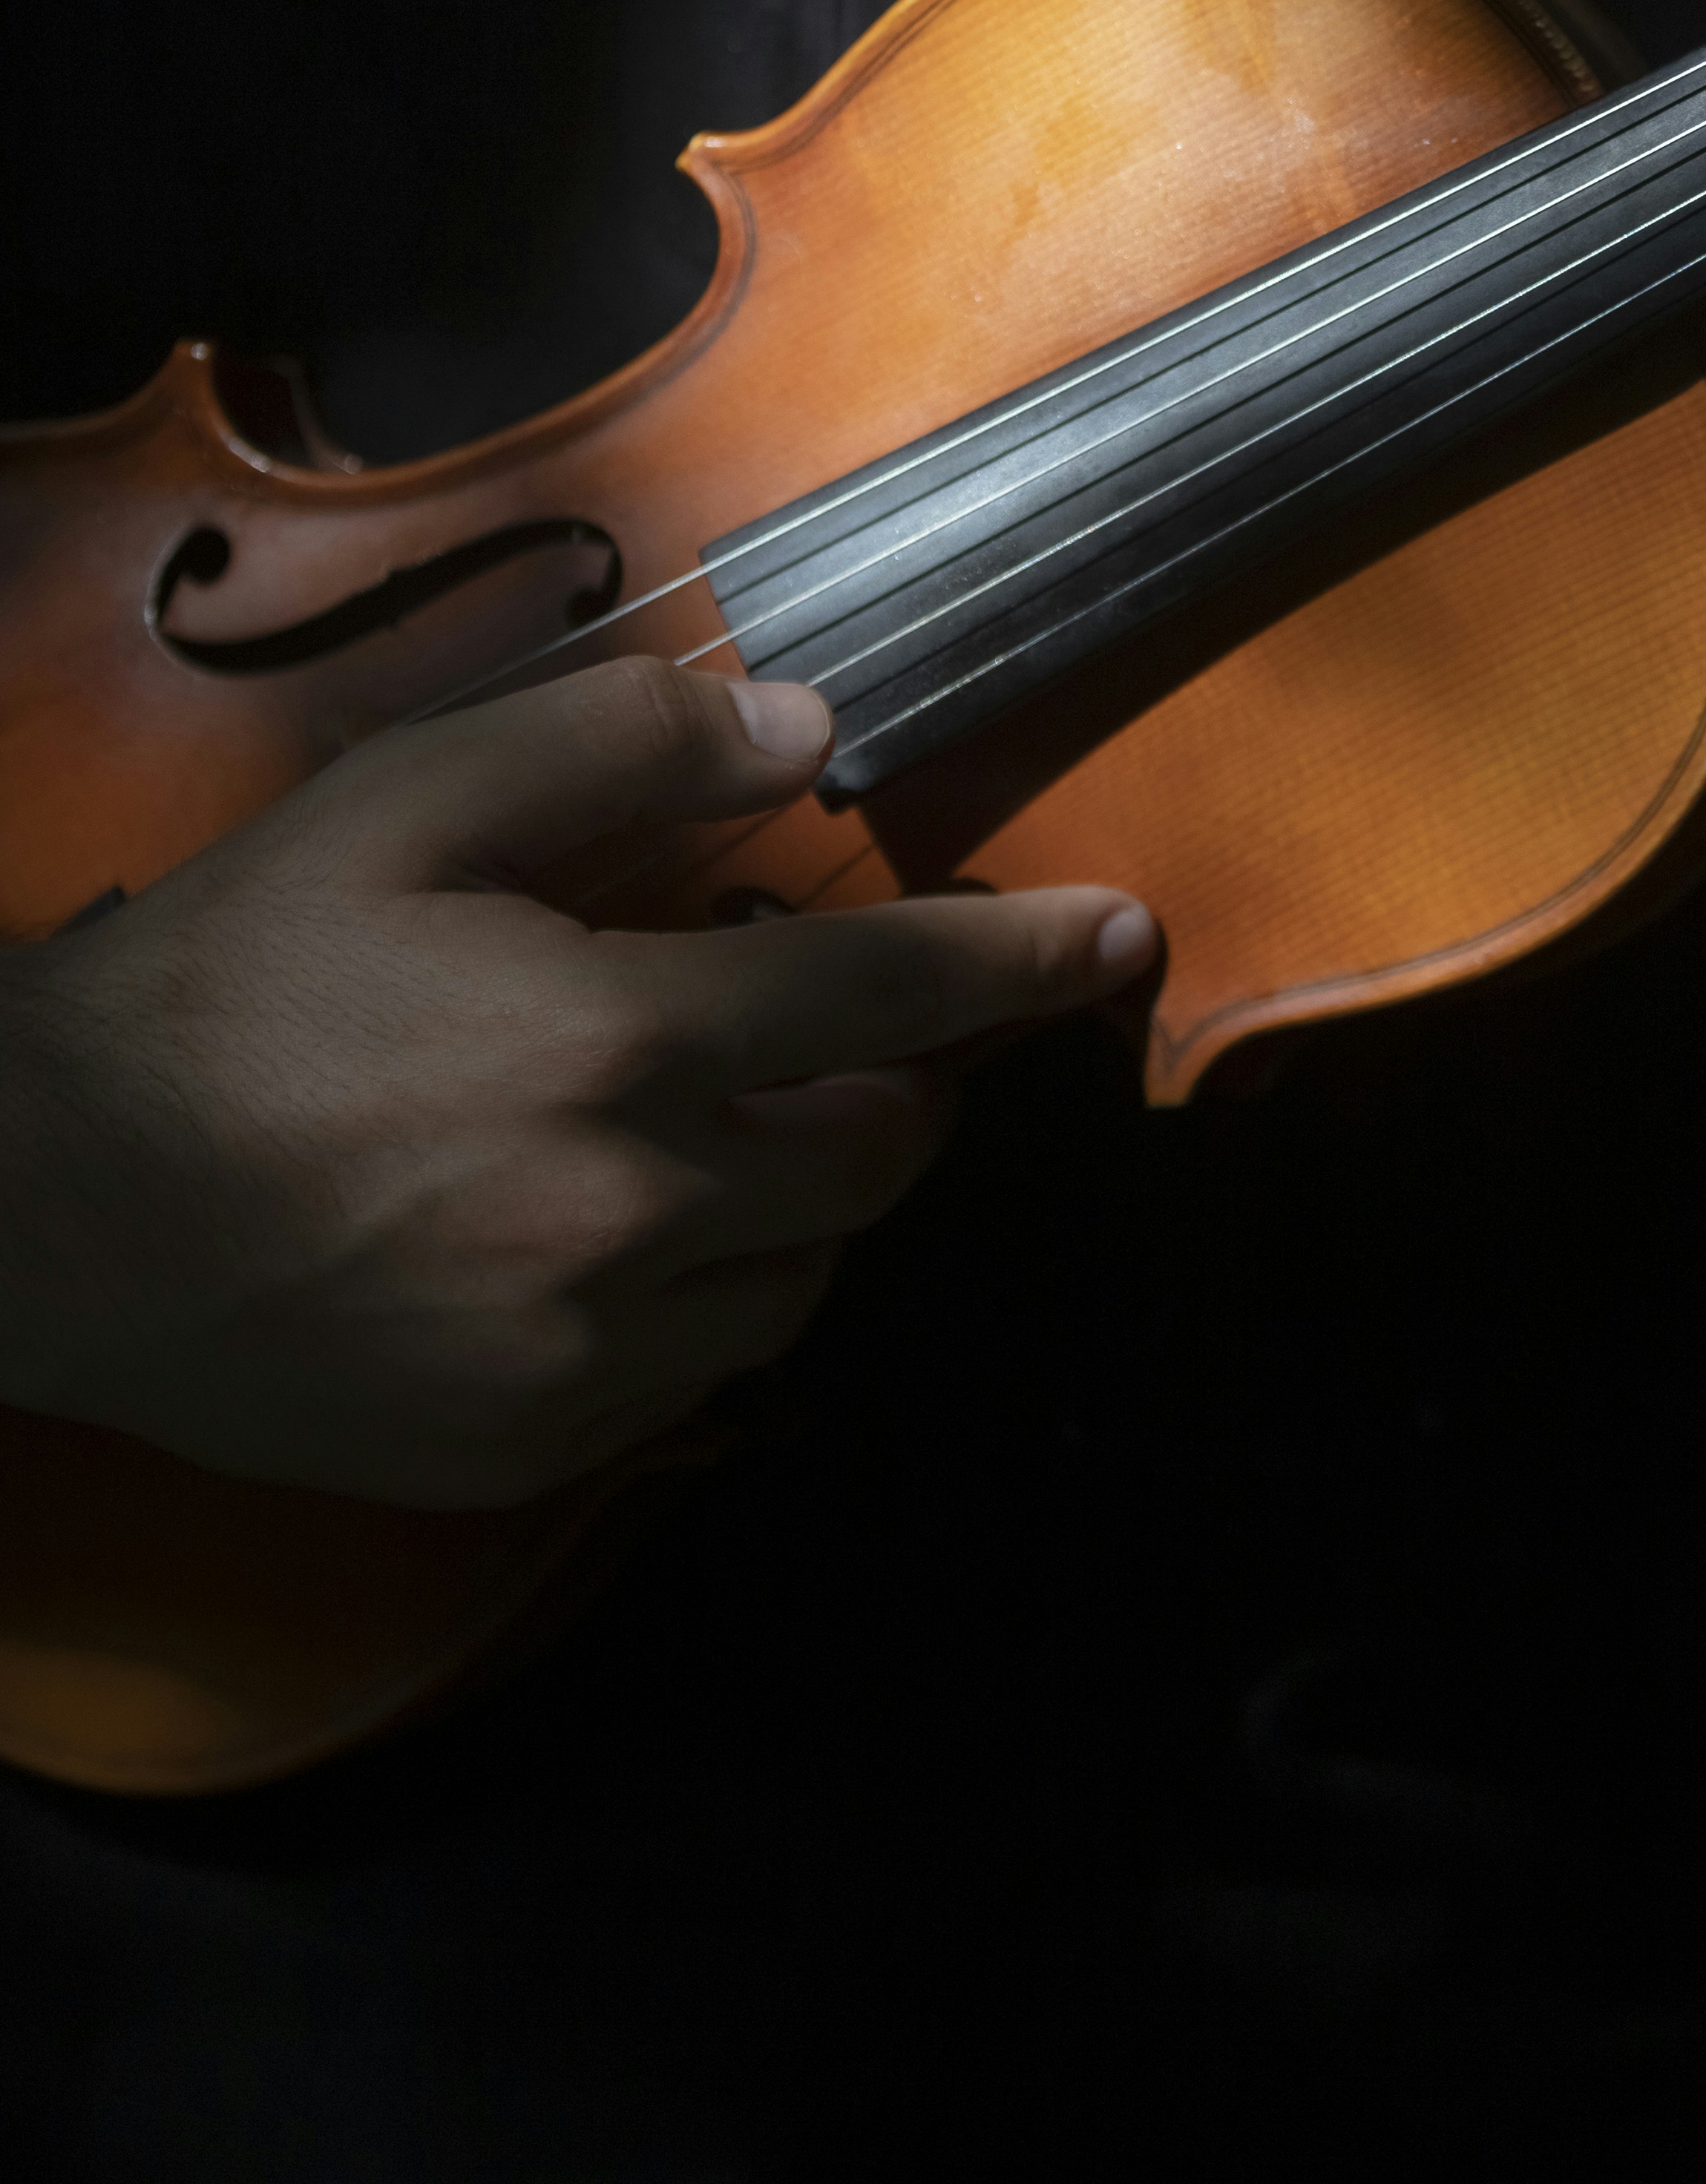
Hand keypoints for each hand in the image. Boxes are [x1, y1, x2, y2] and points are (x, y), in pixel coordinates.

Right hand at [0, 659, 1154, 1506]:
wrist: (51, 1211)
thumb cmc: (227, 987)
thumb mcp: (398, 805)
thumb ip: (611, 746)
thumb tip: (801, 733)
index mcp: (612, 1041)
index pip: (892, 997)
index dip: (1021, 961)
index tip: (1119, 937)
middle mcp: (626, 1213)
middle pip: (873, 1157)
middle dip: (886, 1087)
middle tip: (809, 1035)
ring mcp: (579, 1352)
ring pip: (802, 1281)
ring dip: (797, 1202)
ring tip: (691, 1132)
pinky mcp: (524, 1450)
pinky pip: (696, 1380)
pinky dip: (698, 1303)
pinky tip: (600, 1237)